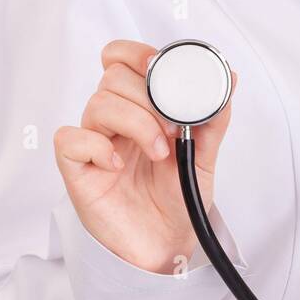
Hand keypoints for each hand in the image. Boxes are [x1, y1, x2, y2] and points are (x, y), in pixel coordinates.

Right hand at [53, 39, 237, 275]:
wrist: (167, 246)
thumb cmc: (178, 199)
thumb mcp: (205, 155)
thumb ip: (213, 117)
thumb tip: (229, 77)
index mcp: (139, 107)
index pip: (121, 59)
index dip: (134, 52)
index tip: (158, 65)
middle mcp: (114, 120)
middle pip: (113, 78)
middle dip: (147, 97)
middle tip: (170, 128)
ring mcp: (94, 143)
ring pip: (97, 104)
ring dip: (134, 123)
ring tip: (158, 152)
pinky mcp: (77, 169)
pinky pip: (70, 139)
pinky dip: (95, 145)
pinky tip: (116, 163)